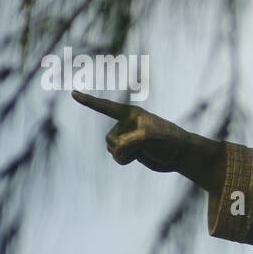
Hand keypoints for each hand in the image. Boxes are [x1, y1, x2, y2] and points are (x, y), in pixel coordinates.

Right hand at [72, 91, 223, 190]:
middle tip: (140, 148)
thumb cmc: (169, 140)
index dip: (89, 101)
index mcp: (131, 114)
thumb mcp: (150, 138)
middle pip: (109, 138)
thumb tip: (115, 151)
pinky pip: (116, 156)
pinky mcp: (130, 149)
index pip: (106, 107)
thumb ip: (130, 141)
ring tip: (140, 153)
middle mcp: (126, 124)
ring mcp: (127, 137)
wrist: (180, 154)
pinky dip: (124, 160)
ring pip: (111, 148)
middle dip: (121, 147)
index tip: (73, 93)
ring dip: (123, 155)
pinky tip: (138, 158)